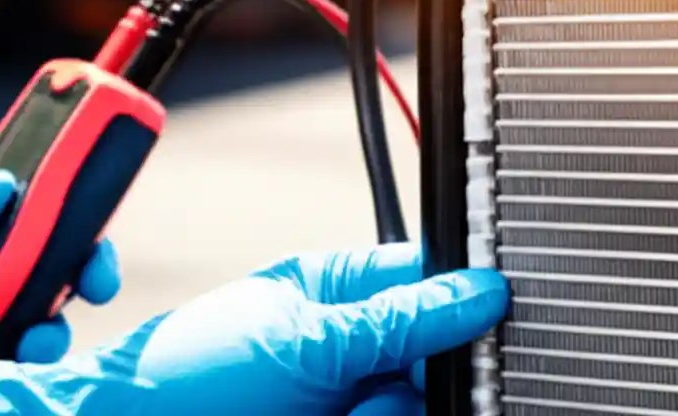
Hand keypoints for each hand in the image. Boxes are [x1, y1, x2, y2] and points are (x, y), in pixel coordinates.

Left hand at [0, 172, 121, 363]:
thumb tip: (2, 190)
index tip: (95, 252)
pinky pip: (0, 385)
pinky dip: (10, 378)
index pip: (49, 243)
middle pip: (59, 293)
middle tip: (94, 285)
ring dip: (49, 339)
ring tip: (31, 340)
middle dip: (88, 284)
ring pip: (37, 344)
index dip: (83, 245)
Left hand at [0, 243, 507, 415]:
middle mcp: (345, 346)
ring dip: (392, 409)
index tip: (494, 307)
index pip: (425, 275)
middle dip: (425, 370)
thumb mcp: (304, 338)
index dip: (462, 290)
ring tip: (350, 411)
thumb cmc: (182, 379)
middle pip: (434, 349)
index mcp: (333, 290)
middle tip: (391, 382)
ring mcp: (341, 396)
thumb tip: (480, 291)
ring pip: (416, 399)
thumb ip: (399, 317)